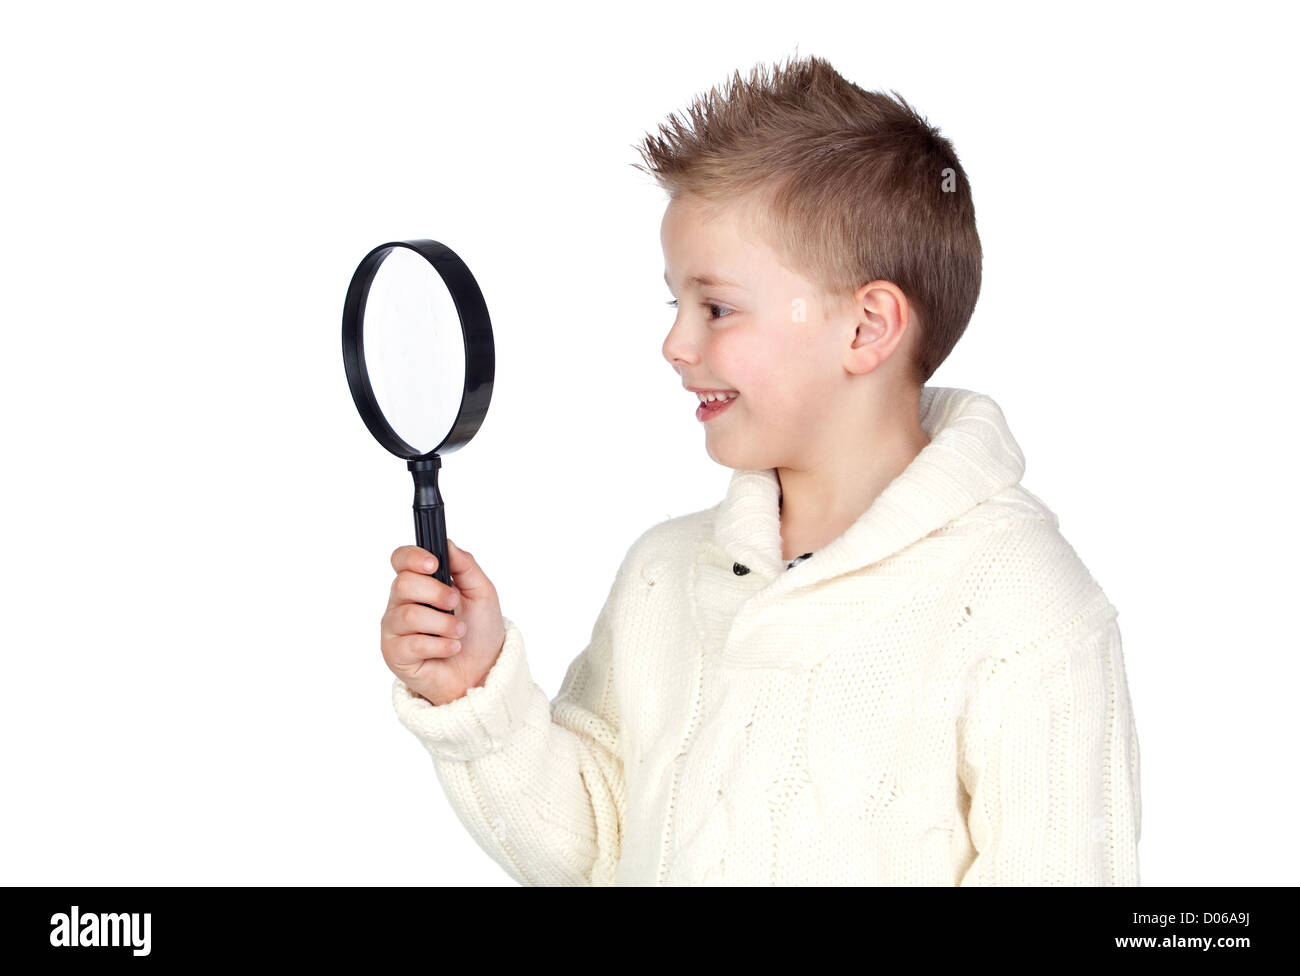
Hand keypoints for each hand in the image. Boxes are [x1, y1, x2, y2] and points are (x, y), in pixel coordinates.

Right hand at [381, 539, 507, 706]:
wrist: (483, 671)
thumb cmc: (480, 632)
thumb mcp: (482, 593)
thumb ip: (466, 566)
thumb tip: (448, 544)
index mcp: (419, 583)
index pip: (400, 559)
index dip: (412, 557)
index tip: (434, 565)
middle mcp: (401, 603)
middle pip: (403, 584)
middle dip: (436, 594)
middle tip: (455, 604)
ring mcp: (395, 629)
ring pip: (408, 616)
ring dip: (443, 624)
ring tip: (458, 632)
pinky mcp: (395, 655)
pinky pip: (411, 644)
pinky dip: (440, 646)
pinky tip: (451, 649)